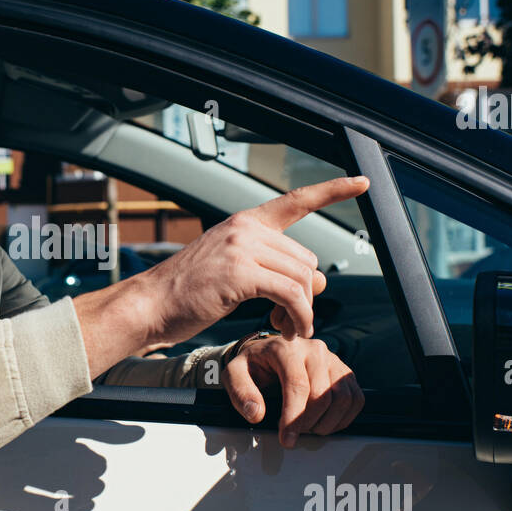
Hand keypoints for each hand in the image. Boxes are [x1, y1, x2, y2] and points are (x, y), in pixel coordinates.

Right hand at [133, 176, 368, 347]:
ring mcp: (242, 248)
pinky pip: (291, 295)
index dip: (333, 191)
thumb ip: (272, 269)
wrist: (149, 305)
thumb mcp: (231, 271)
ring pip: (302, 278)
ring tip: (285, 326)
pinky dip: (298, 317)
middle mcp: (245, 228)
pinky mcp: (240, 274)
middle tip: (288, 317)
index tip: (362, 182)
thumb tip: (318, 282)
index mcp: (244, 222)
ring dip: (303, 311)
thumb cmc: (187, 294)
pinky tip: (287, 329)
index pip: (296, 200)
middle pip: (306, 257)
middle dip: (305, 292)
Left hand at [223, 335, 364, 446]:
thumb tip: (256, 414)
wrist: (267, 352)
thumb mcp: (234, 374)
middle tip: (294, 434)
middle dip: (308, 422)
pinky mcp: (344, 372)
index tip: (286, 439)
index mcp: (286, 348)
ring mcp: (333, 359)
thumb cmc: (252, 365)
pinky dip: (344, 418)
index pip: (297, 385)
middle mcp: (314, 350)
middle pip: (322, 394)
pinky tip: (325, 424)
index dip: (294, 417)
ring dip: (327, 422)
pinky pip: (355, 398)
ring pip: (342, 397)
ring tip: (308, 429)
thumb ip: (241, 392)